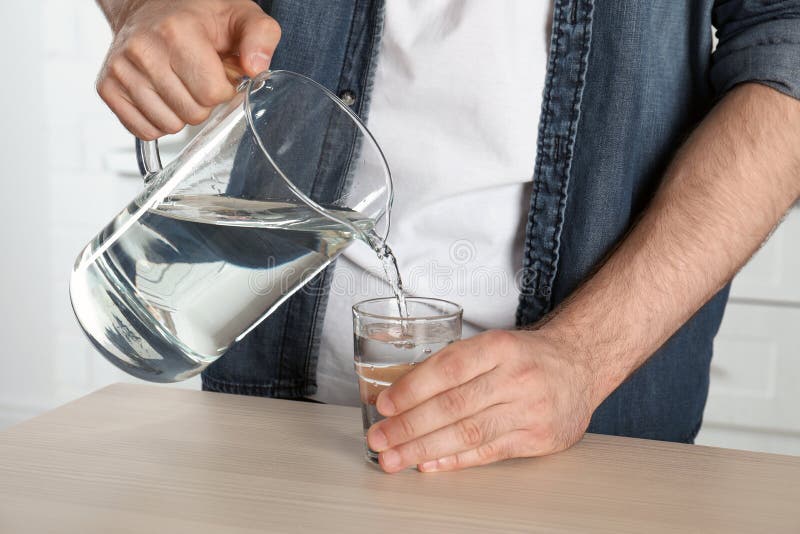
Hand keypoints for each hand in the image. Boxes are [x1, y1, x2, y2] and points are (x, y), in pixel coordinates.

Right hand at [97, 0, 280, 139]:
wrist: (148, 6)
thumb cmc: (199, 16)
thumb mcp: (240, 16)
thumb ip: (261, 37)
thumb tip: (256, 68)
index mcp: (177, 31)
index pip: (212, 93)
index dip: (223, 88)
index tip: (218, 72)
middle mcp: (143, 50)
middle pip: (193, 113)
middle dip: (203, 101)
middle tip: (197, 76)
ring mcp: (121, 70)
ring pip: (170, 125)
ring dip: (181, 112)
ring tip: (179, 83)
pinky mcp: (107, 87)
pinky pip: (145, 131)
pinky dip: (159, 120)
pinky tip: (162, 95)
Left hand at [366, 329, 599, 472]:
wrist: (580, 365)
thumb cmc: (527, 355)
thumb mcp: (493, 345)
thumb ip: (452, 365)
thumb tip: (399, 392)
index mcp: (500, 347)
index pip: (449, 368)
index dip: (412, 389)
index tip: (385, 405)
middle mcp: (516, 377)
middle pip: (454, 405)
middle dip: (409, 426)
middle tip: (379, 438)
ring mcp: (529, 410)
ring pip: (468, 433)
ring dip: (424, 449)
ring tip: (394, 458)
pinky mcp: (537, 439)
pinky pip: (488, 453)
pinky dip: (454, 460)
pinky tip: (429, 464)